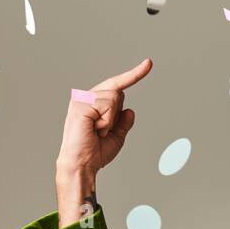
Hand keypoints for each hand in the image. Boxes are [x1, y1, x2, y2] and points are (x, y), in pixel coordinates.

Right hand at [55, 58, 152, 174]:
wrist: (82, 165)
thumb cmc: (95, 152)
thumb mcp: (117, 136)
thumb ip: (124, 122)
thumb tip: (129, 110)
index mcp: (93, 102)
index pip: (117, 85)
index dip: (134, 74)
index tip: (149, 63)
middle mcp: (86, 97)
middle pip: (118, 91)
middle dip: (116, 114)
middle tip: (102, 131)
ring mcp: (81, 99)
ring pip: (114, 97)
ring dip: (111, 119)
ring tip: (97, 131)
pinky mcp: (80, 104)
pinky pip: (107, 106)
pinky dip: (106, 121)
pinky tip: (93, 129)